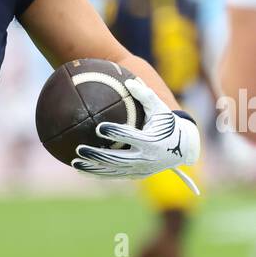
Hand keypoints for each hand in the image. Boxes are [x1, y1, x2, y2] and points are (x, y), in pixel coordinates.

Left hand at [71, 75, 200, 193]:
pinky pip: (114, 176)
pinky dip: (97, 174)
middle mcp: (145, 158)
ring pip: (112, 170)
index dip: (115, 133)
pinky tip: (81, 169)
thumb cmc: (167, 124)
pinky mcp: (135, 175)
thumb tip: (129, 81)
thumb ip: (145, 95)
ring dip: (93, 167)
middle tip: (80, 148)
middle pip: (117, 159)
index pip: (130, 137)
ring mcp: (139, 169)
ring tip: (74, 161)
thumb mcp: (160, 108)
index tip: (100, 127)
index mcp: (152, 141)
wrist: (182, 148)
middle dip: (97, 155)